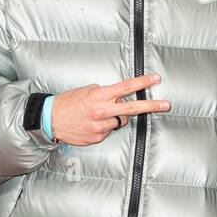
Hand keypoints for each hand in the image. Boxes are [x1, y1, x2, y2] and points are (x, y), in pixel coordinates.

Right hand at [51, 74, 169, 145]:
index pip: (126, 87)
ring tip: (97, 115)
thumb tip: (118, 96)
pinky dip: (103, 127)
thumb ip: (104, 93)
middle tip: (166, 105)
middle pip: (133, 108)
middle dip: (151, 105)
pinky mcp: (98, 137)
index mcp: (99, 96)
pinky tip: (91, 124)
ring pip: (120, 121)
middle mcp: (102, 111)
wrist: (50, 120)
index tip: (155, 79)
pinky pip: (108, 131)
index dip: (142, 83)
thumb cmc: (67, 104)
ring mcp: (101, 126)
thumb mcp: (86, 91)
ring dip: (115, 117)